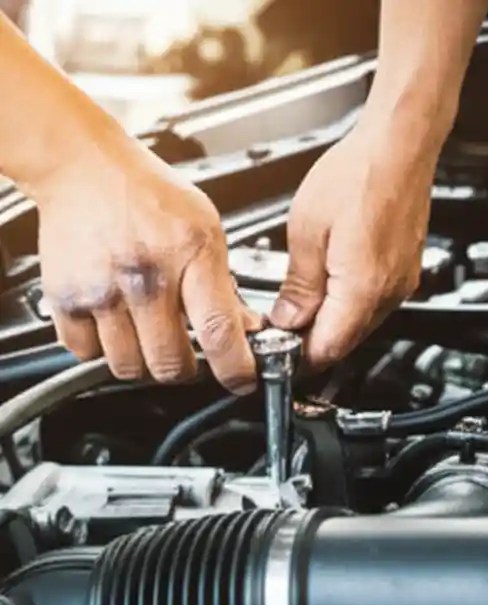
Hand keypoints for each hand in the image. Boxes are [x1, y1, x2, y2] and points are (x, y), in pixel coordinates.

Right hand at [35, 139, 261, 392]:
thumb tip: (247, 328)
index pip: (219, 332)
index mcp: (190, 256)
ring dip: (143, 362)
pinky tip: (115, 324)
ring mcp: (102, 290)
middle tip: (188, 353)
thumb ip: (225, 283)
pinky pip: (85, 353)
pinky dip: (101, 349)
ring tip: (149, 333)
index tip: (241, 381)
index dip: (235, 369)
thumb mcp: (207, 229)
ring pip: (129, 367)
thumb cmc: (148, 193)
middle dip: (186, 368)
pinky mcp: (66, 298)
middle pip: (170, 364)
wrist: (85, 166)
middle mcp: (145, 278)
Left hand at [270, 116, 437, 368]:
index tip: (273, 351)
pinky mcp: (405, 269)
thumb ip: (298, 285)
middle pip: (345, 340)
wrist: (398, 146)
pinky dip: (348, 301)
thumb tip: (287, 319)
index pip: (327, 349)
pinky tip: (327, 281)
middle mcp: (389, 292)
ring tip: (298, 301)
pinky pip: (374, 300)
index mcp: (363, 288)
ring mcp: (402, 282)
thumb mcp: (307, 231)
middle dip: (310, 340)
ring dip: (329, 320)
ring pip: (360, 322)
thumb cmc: (359, 174)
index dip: (295, 358)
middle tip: (277, 327)